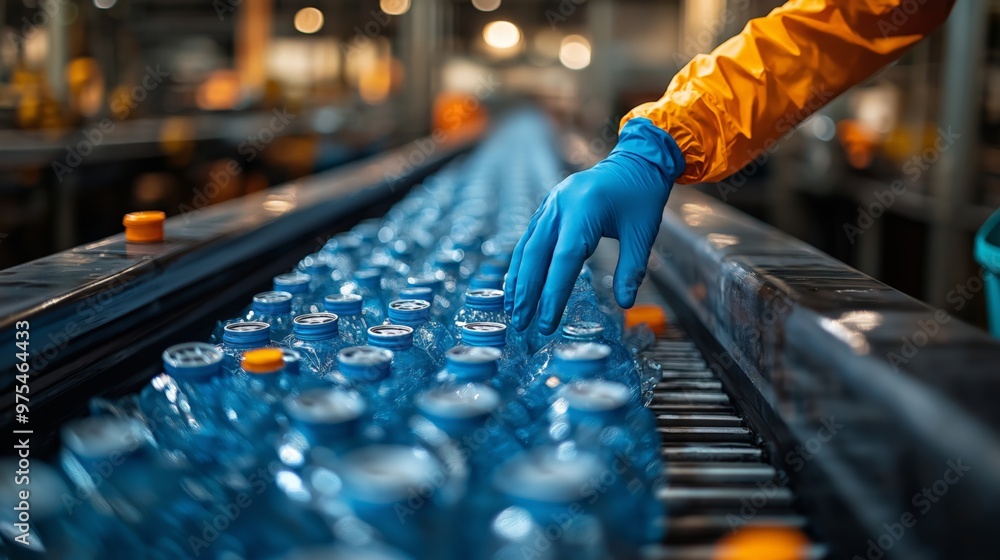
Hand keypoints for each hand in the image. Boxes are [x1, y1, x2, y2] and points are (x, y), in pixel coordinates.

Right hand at [504, 118, 683, 334]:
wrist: (636, 159)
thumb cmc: (642, 194)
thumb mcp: (643, 233)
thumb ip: (632, 269)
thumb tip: (625, 304)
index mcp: (585, 209)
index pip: (565, 259)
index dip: (553, 293)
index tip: (547, 322)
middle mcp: (561, 205)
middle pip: (537, 255)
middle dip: (527, 292)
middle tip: (522, 323)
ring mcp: (551, 204)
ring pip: (527, 246)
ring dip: (518, 280)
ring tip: (513, 309)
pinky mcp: (548, 207)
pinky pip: (530, 237)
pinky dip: (522, 263)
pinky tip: (517, 283)